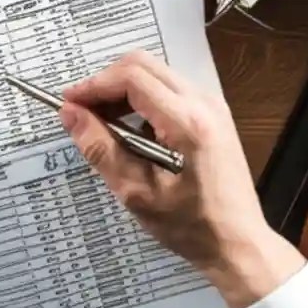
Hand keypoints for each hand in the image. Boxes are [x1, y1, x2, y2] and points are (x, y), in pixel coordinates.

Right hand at [59, 51, 303, 307]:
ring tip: (102, 124)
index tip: (68, 103)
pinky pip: (169, 89)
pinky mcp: (213, 114)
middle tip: (81, 112)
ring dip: (123, 91)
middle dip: (106, 83)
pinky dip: (142, 100)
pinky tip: (130, 131)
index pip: (131, 77)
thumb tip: (70, 114)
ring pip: (155, 73)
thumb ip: (101, 149)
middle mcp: (204, 103)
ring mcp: (212, 105)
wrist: (238, 241)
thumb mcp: (137, 192)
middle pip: (143, 65)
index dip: (94, 85)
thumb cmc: (191, 225)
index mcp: (187, 122)